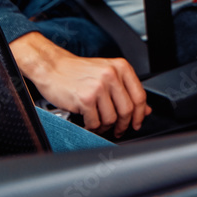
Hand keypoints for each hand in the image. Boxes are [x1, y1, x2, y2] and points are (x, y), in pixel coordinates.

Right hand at [12, 33, 150, 137]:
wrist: (52, 67)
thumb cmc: (78, 71)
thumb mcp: (106, 74)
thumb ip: (126, 90)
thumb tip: (144, 110)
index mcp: (121, 67)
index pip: (139, 96)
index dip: (139, 114)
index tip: (136, 123)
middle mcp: (111, 75)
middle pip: (127, 110)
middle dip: (123, 125)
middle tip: (118, 130)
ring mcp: (98, 86)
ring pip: (111, 118)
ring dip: (105, 127)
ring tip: (98, 123)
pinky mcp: (85, 98)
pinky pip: (95, 122)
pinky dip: (92, 127)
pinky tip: (88, 122)